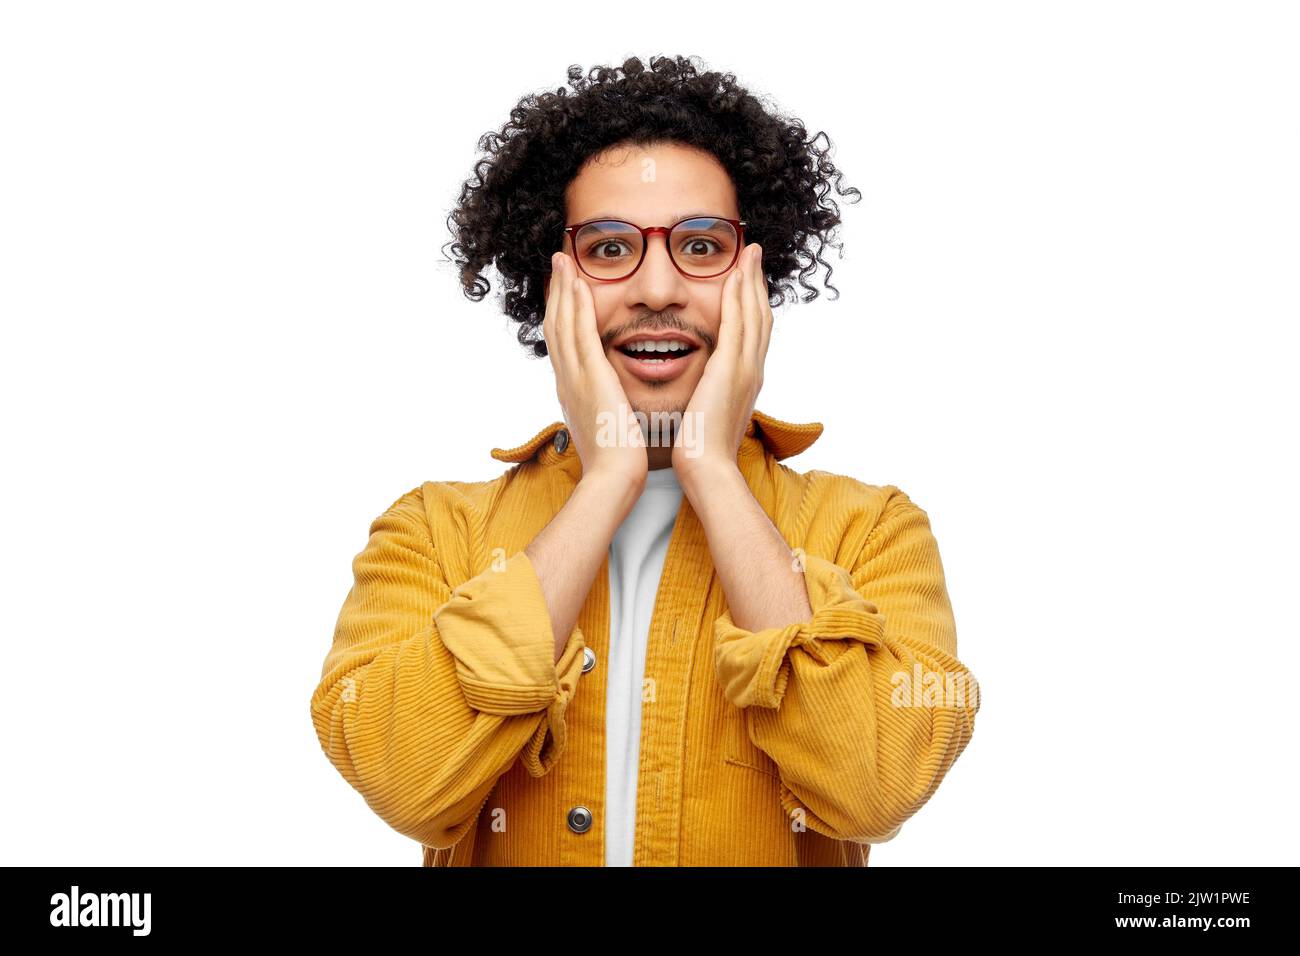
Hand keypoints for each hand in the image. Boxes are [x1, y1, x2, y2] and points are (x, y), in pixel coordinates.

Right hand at [543, 252, 647, 491]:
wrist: (615, 478)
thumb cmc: (618, 461)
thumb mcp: (607, 427)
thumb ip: (606, 408)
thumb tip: (611, 404)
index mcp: (572, 392)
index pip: (563, 344)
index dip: (561, 314)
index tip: (565, 291)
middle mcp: (567, 381)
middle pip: (555, 326)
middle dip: (556, 293)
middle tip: (558, 264)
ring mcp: (574, 378)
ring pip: (562, 323)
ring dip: (562, 289)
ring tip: (563, 261)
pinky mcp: (589, 378)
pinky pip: (579, 334)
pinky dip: (576, 308)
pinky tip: (579, 284)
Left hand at [672, 243, 771, 483]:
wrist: (707, 466)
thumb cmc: (701, 449)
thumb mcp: (708, 416)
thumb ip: (709, 398)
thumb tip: (702, 394)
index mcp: (746, 381)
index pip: (753, 334)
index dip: (752, 306)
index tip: (746, 284)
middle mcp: (753, 370)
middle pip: (760, 317)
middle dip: (757, 285)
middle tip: (754, 257)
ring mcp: (746, 367)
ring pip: (754, 313)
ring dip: (751, 280)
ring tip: (748, 254)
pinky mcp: (732, 367)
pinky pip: (738, 322)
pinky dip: (739, 296)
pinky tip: (734, 275)